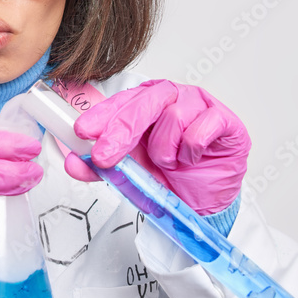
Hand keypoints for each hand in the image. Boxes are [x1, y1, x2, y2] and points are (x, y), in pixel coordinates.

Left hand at [66, 80, 249, 215]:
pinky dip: (192, 149)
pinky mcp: (223, 119)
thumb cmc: (170, 177)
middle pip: (142, 103)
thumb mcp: (129, 175)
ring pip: (173, 115)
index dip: (99, 116)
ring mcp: (197, 104)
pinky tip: (191, 158)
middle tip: (105, 156)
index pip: (119, 102)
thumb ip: (101, 167)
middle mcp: (169, 98)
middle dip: (120, 132)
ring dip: (165, 149)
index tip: (81, 132)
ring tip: (169, 162)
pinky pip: (202, 127)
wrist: (205, 200)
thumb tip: (73, 162)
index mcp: (143, 104)